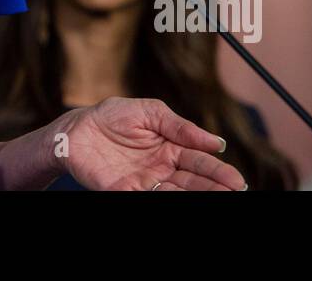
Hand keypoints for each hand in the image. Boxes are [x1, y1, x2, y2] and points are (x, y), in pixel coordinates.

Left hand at [57, 98, 245, 190]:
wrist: (76, 128)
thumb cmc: (112, 116)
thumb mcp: (149, 112)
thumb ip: (179, 126)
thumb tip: (216, 142)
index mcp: (171, 148)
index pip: (199, 161)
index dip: (217, 170)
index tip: (235, 179)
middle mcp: (162, 169)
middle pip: (193, 181)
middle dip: (214, 187)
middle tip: (235, 190)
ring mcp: (145, 182)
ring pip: (176, 193)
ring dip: (196, 195)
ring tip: (217, 196)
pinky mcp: (124, 191)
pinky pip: (147, 198)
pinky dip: (165, 199)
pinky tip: (179, 197)